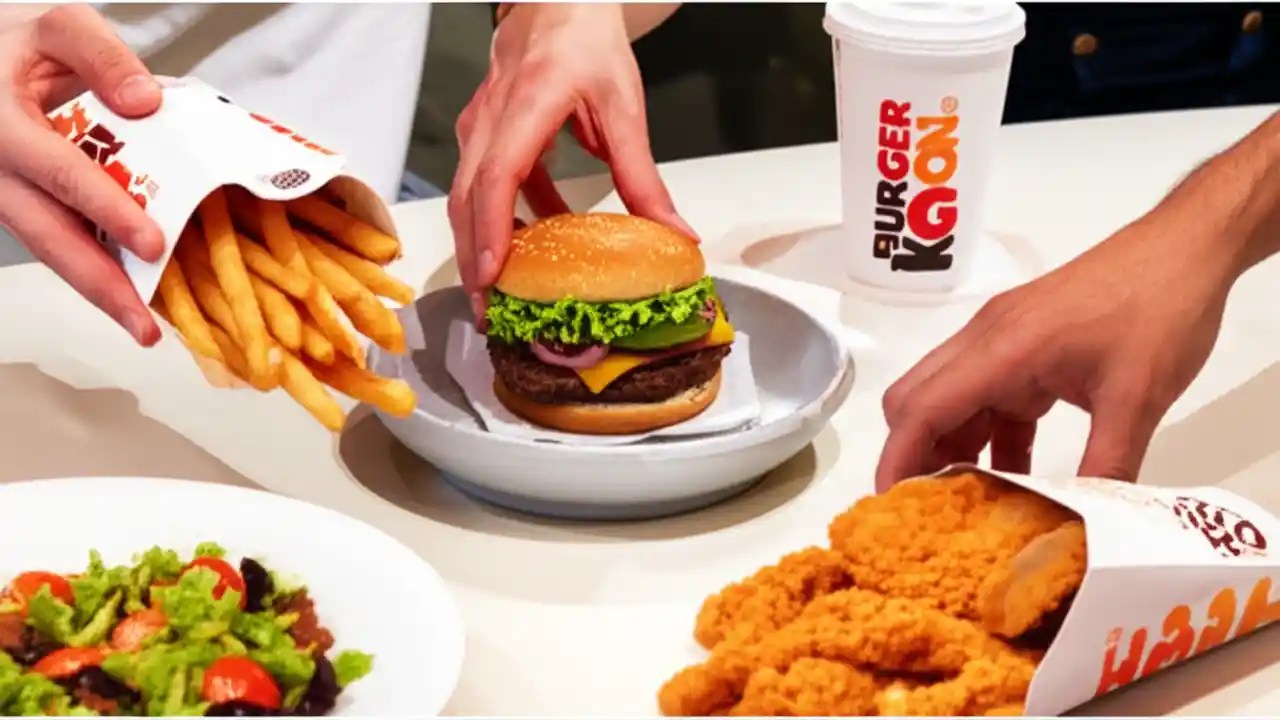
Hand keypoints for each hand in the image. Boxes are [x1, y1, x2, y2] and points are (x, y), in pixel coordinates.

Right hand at [0, 3, 164, 344]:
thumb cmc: (13, 46)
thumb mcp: (56, 28)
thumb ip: (101, 56)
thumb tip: (146, 102)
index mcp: (4, 127)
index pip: (64, 174)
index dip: (108, 211)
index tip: (151, 242)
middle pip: (51, 238)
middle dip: (101, 286)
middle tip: (145, 325)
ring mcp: (4, 197)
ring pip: (51, 252)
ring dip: (98, 293)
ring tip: (143, 329)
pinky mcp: (17, 208)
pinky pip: (55, 244)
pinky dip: (93, 274)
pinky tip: (131, 298)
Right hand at [449, 2, 694, 321]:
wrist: (558, 4)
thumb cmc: (587, 42)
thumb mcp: (624, 109)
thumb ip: (643, 176)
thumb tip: (674, 233)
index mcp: (528, 104)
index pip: (499, 174)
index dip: (494, 229)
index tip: (494, 274)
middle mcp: (492, 118)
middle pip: (469, 197)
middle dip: (475, 259)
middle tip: (489, 312)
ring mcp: (481, 126)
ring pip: (468, 195)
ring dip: (482, 247)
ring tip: (501, 295)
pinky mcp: (483, 134)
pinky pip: (484, 185)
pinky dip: (503, 221)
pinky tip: (533, 245)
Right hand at [875, 210, 1236, 491]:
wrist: (1186, 248)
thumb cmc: (1161, 308)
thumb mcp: (1139, 398)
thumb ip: (1107, 464)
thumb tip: (1086, 527)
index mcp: (1002, 349)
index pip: (924, 407)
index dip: (899, 458)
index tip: (891, 508)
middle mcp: (986, 340)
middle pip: (916, 400)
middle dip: (914, 455)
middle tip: (931, 511)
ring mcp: (1001, 338)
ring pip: (949, 398)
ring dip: (953, 447)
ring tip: (972, 503)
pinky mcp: (1021, 341)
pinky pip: (986, 395)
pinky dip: (989, 435)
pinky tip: (1016, 472)